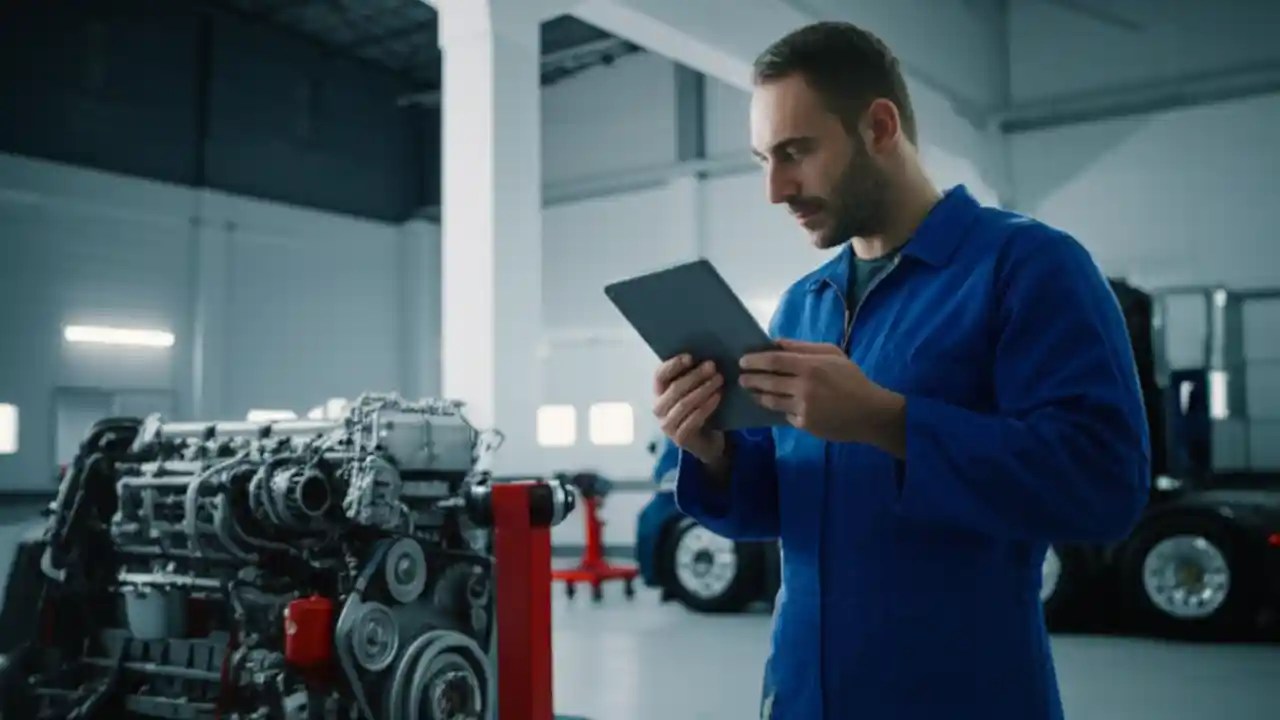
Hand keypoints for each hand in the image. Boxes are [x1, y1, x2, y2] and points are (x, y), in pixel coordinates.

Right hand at [651, 354, 726, 464]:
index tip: (690, 357)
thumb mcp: (694, 390)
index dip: (673, 365)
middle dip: (694, 375)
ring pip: (684, 403)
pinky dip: (706, 406)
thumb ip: (693, 376)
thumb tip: (704, 356)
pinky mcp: (679, 438)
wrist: (706, 440)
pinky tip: (717, 397)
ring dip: (703, 389)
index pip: (660, 375)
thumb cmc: (698, 408)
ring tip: (719, 379)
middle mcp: (659, 408)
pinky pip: (693, 419)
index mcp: (659, 392)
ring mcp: (667, 425)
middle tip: (712, 366)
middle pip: (674, 388)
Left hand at [738, 339, 906, 454]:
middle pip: (767, 381)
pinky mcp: (804, 425)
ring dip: (758, 395)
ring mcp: (803, 408)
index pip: (773, 361)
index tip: (743, 361)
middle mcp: (803, 387)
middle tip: (741, 377)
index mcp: (810, 366)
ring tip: (751, 390)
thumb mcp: (833, 354)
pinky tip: (773, 404)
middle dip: (750, 379)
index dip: (754, 360)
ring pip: (771, 400)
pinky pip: (784, 415)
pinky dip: (779, 409)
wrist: (870, 413)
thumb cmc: (852, 379)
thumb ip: (803, 347)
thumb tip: (776, 343)